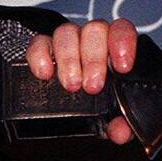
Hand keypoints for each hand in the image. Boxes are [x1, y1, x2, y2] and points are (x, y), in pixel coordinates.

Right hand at [25, 18, 137, 144]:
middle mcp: (92, 42)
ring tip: (71, 85)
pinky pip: (39, 42)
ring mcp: (67, 44)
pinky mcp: (43, 51)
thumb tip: (120, 131)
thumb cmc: (98, 110)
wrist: (75, 118)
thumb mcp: (113, 120)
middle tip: (92, 87)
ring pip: (67, 32)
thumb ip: (122, 124)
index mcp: (114, 52)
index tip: (122, 67)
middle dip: (93, 59)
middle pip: (94, 30)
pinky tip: (44, 74)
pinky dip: (40, 55)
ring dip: (69, 59)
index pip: (121, 29)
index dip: (122, 42)